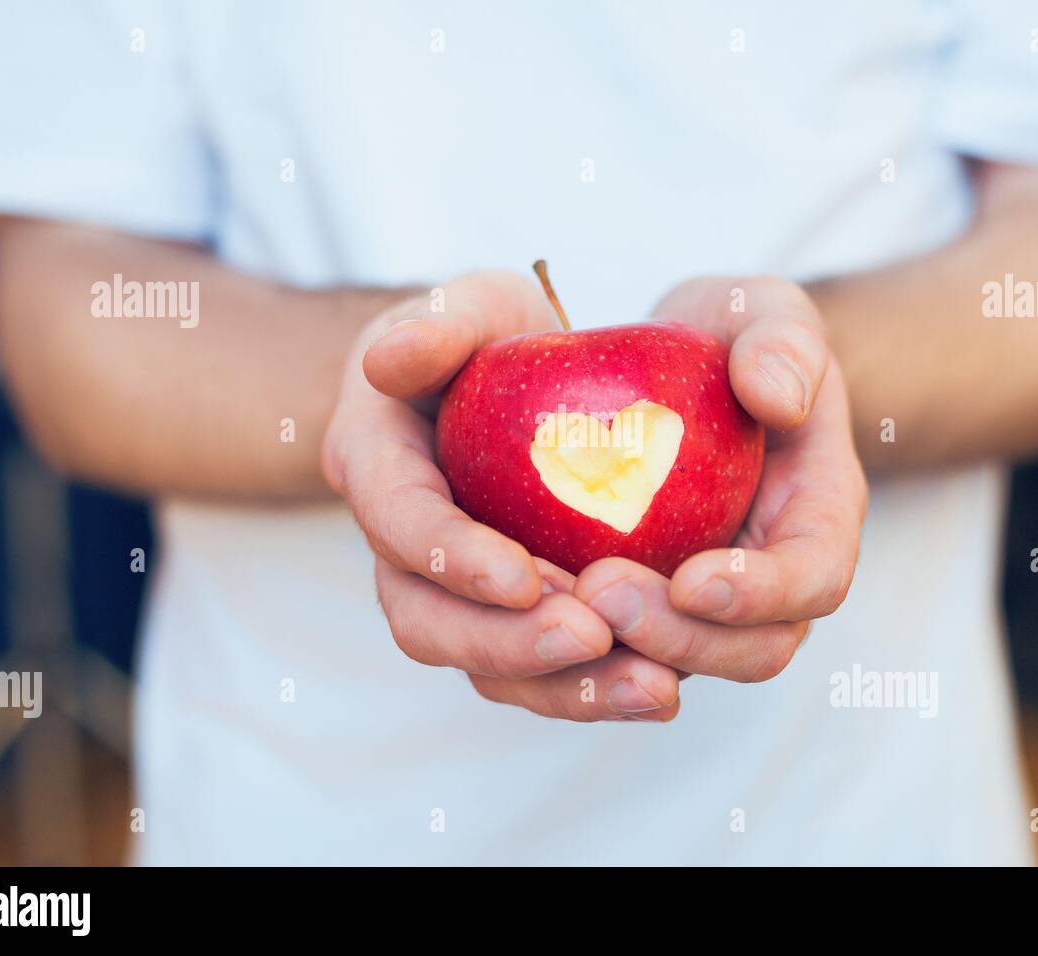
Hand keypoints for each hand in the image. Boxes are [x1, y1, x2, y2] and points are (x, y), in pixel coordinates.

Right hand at [322, 272, 681, 720]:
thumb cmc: (490, 331)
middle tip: (593, 636)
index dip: (451, 557)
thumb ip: (435, 324)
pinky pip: (537, 672)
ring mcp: (449, 590)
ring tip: (652, 685)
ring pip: (483, 666)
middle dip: (504, 643)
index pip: (396, 521)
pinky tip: (662, 684)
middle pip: (426, 621)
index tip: (526, 577)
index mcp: (375, 463)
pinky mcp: (505, 618)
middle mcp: (400, 544)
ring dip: (561, 686)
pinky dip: (594, 686)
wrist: (508, 377)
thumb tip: (387, 362)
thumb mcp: (471, 303)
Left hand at [571, 276, 866, 682]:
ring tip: (547, 603)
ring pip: (671, 670)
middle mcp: (769, 583)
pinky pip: (605, 655)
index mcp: (818, 519)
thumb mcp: (764, 314)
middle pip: (747, 651)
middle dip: (677, 638)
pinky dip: (559, 646)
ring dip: (611, 659)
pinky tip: (507, 606)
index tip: (694, 579)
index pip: (814, 579)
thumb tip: (777, 397)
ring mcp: (702, 610)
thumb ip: (783, 343)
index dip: (762, 595)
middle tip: (598, 590)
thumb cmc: (730, 339)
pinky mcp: (636, 613)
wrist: (684, 371)